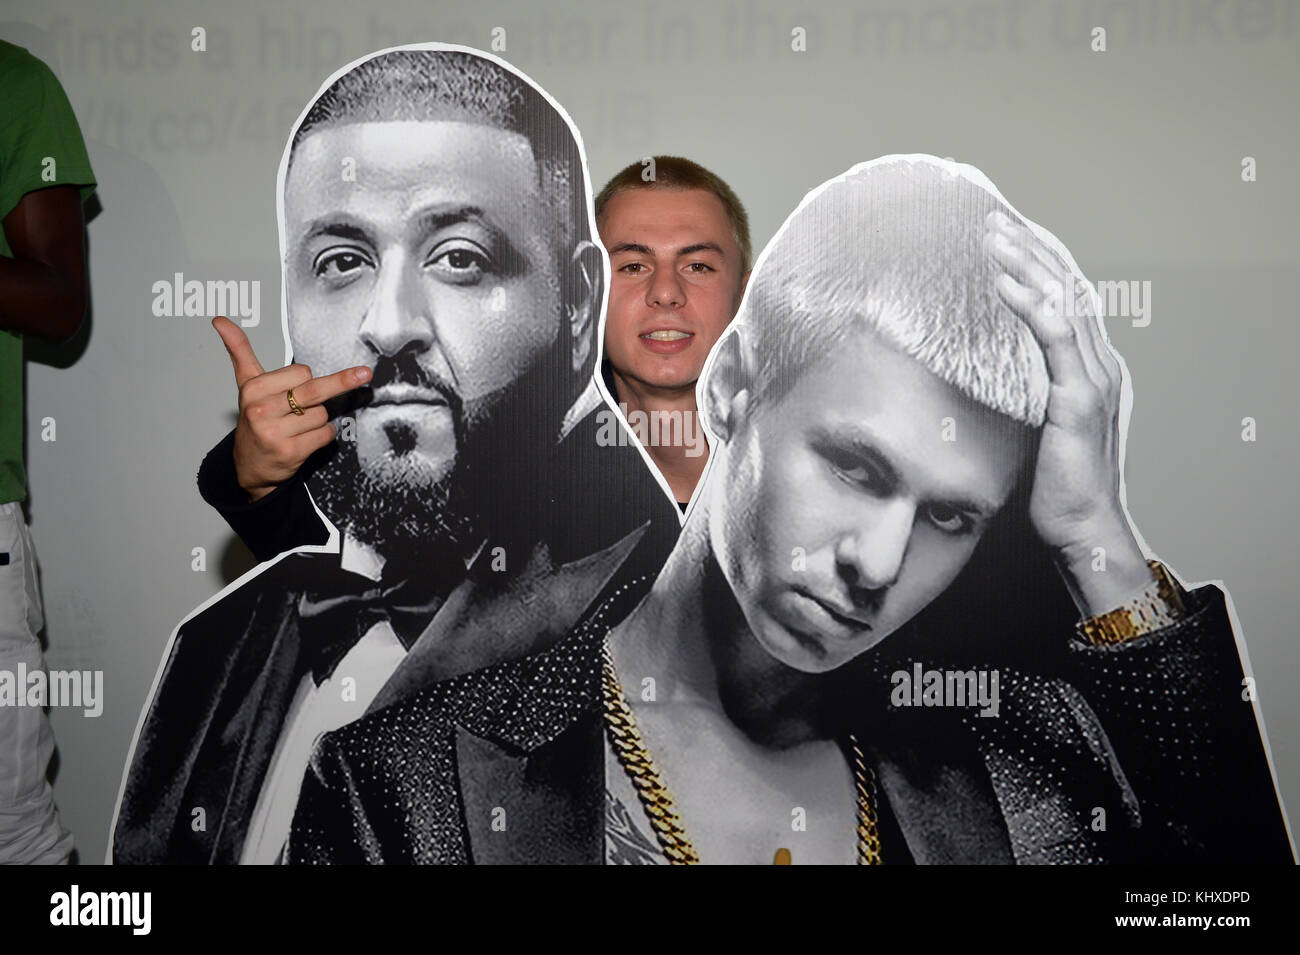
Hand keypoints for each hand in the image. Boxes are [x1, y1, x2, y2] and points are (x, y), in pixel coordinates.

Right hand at [213, 316, 370, 501]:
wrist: (251, 465)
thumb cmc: (254, 419)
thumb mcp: (245, 384)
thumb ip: (239, 351)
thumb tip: (221, 320)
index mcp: (253, 389)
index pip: (301, 372)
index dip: (304, 379)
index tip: (295, 387)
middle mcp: (261, 410)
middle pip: (315, 391)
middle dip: (342, 382)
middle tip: (364, 373)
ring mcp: (275, 433)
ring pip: (322, 414)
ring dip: (320, 419)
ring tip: (298, 426)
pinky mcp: (290, 452)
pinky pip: (326, 434)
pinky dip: (325, 435)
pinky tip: (307, 438)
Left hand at [982, 212, 1150, 612]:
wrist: (1081, 528)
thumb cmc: (1052, 485)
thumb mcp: (1030, 425)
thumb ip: (1018, 390)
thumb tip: (976, 371)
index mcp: (1087, 366)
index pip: (1065, 297)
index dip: (1037, 260)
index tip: (1004, 232)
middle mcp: (1097, 363)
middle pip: (1067, 286)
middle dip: (1030, 247)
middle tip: (992, 216)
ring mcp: (1092, 379)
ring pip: (1064, 302)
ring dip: (1028, 263)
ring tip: (993, 234)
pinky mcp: (1079, 401)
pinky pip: (1056, 340)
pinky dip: (1032, 305)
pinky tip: (1004, 283)